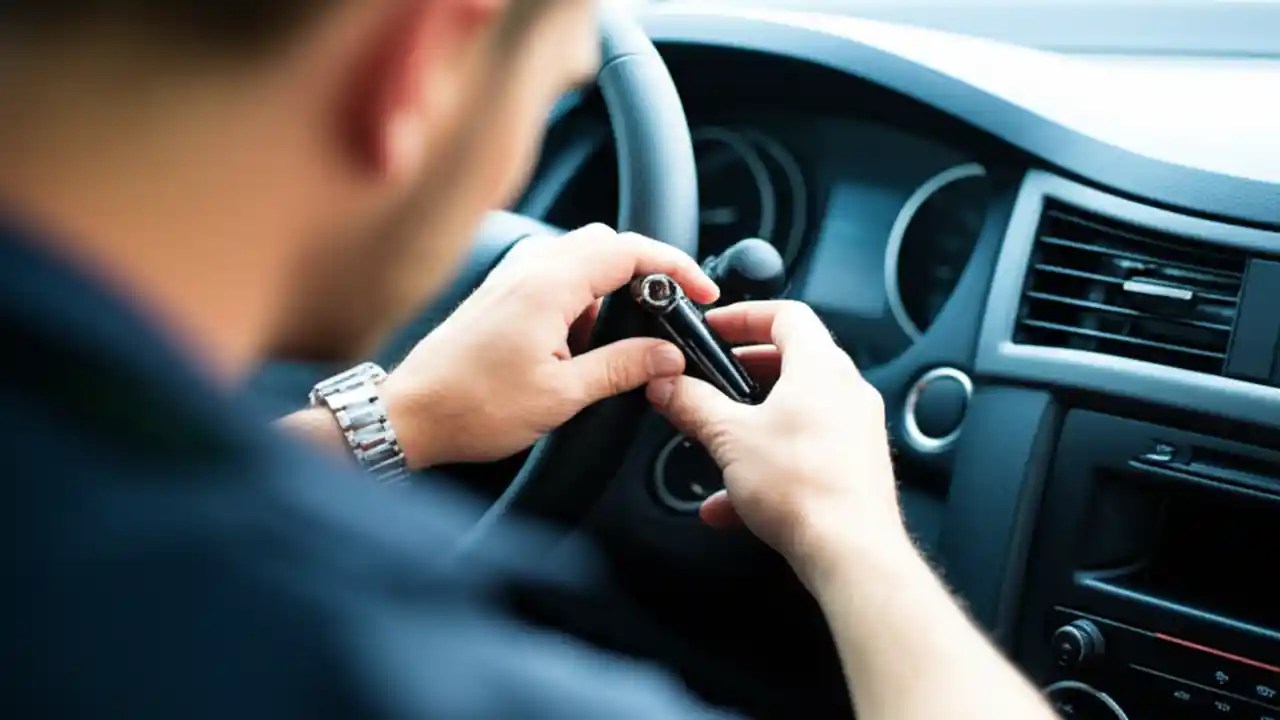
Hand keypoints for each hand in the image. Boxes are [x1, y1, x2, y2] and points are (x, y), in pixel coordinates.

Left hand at [381, 224, 718, 468]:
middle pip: (607, 244)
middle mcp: (529, 268)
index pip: (628, 250)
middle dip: (646, 273)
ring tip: (621, 342)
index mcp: (549, 284)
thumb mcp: (562, 396)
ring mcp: (511, 276)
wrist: (409, 414)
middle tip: (669, 312)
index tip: (699, 292)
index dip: (674, 266)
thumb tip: (666, 355)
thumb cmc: (471, 406)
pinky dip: (582, 299)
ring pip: (581, 259)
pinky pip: (555, 277)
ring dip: (611, 289)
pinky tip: (582, 344)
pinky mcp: (501, 292)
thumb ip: (622, 367)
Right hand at [645, 301, 906, 586]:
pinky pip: (804, 453)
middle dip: (744, 371)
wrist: (851, 554)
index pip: (786, 314)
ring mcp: (855, 431)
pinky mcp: (855, 468)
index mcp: (821, 367)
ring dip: (753, 423)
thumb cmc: (805, 490)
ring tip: (719, 441)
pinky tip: (732, 503)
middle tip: (712, 381)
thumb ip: (692, 405)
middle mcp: (847, 392)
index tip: (715, 328)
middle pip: (792, 360)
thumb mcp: (729, 438)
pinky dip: (769, 465)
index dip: (745, 315)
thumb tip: (668, 385)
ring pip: (797, 411)